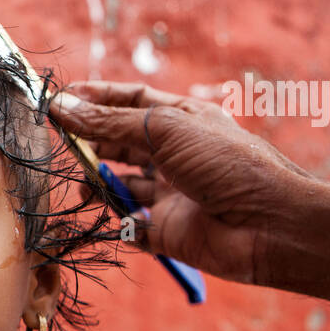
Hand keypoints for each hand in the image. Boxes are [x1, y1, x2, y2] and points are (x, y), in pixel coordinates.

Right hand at [51, 81, 317, 285]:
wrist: (269, 225)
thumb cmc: (228, 164)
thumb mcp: (165, 130)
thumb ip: (110, 123)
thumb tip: (62, 106)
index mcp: (181, 121)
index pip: (131, 102)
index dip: (97, 99)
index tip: (61, 99)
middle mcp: (174, 155)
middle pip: (120, 143)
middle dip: (90, 140)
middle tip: (60, 141)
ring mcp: (169, 194)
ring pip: (119, 185)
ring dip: (96, 181)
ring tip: (85, 180)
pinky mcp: (164, 231)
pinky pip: (127, 225)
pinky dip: (113, 219)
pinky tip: (107, 211)